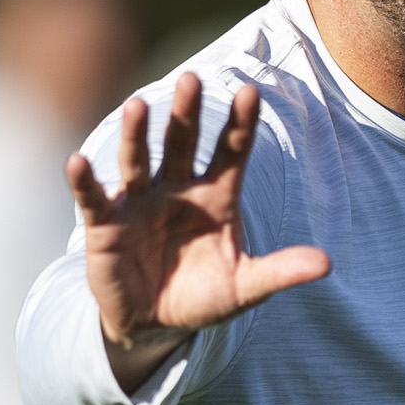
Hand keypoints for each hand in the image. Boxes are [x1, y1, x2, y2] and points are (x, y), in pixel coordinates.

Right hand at [67, 72, 330, 391]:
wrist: (157, 325)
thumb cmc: (204, 296)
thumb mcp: (246, 287)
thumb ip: (280, 271)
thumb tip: (327, 265)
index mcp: (216, 195)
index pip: (232, 151)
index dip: (241, 123)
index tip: (252, 91)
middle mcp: (177, 187)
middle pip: (183, 142)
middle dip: (187, 113)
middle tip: (192, 79)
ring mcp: (140, 201)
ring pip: (139, 159)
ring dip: (138, 134)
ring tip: (138, 106)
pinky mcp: (106, 223)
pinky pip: (95, 198)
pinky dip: (86, 180)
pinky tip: (77, 162)